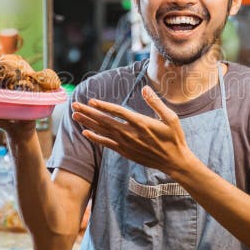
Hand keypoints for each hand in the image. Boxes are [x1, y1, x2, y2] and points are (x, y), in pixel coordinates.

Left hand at [71, 86, 194, 177]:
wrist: (174, 161)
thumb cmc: (174, 138)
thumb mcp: (171, 118)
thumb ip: (156, 103)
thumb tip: (145, 88)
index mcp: (141, 123)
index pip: (118, 112)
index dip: (103, 106)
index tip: (91, 100)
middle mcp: (131, 133)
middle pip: (105, 121)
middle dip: (89, 112)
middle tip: (74, 105)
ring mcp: (127, 144)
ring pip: (103, 131)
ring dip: (88, 122)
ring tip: (75, 115)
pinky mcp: (126, 152)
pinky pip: (107, 144)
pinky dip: (96, 138)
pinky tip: (86, 133)